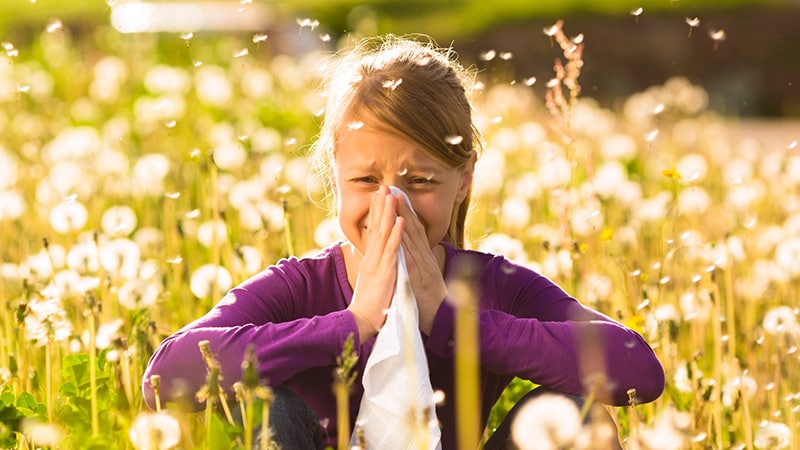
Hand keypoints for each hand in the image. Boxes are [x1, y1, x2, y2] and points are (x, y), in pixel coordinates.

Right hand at [348, 186, 404, 342]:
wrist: (362, 321)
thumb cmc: (370, 305)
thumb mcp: (373, 281)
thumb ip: (376, 268)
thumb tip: (377, 259)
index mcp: (370, 259)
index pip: (373, 231)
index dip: (377, 213)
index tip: (379, 197)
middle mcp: (372, 257)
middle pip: (376, 227)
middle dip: (380, 206)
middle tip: (383, 187)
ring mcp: (378, 263)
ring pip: (383, 233)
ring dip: (388, 213)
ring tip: (391, 195)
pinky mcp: (385, 271)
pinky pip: (392, 249)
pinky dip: (397, 234)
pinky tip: (400, 220)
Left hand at [394, 195, 447, 334]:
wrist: (442, 320)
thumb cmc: (431, 301)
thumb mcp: (425, 278)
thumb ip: (420, 264)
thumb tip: (413, 253)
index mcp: (424, 258)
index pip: (414, 230)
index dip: (405, 212)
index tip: (396, 196)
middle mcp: (424, 257)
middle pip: (412, 228)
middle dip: (402, 207)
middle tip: (392, 188)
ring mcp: (422, 266)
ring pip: (412, 237)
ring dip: (403, 217)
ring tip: (394, 199)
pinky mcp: (419, 277)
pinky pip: (411, 257)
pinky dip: (405, 242)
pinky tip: (399, 229)